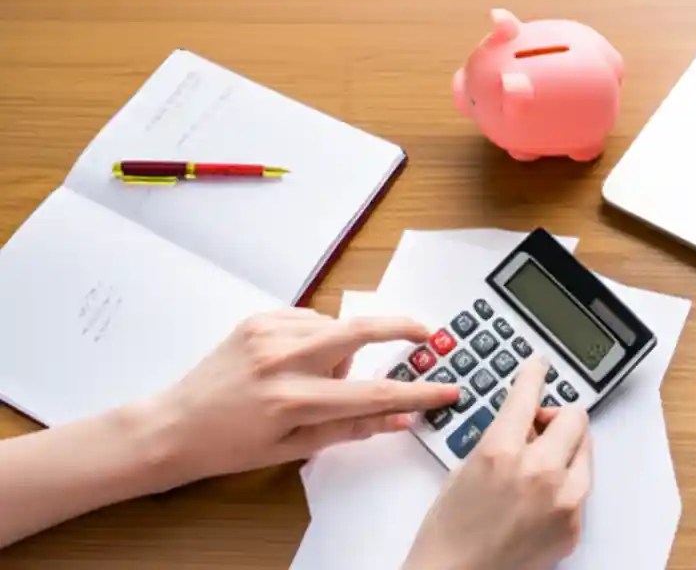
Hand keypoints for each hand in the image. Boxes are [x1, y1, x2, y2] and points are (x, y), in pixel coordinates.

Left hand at [142, 308, 459, 485]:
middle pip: (360, 333)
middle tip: (426, 333)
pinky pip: (310, 319)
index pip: (371, 394)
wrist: (175, 425)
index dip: (417, 393)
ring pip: (335, 327)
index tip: (447, 389)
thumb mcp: (294, 448)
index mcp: (293, 401)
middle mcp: (282, 361)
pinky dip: (317, 336)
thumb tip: (400, 418)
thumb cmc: (232, 446)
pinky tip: (297, 360)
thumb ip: (351, 428)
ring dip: (343, 346)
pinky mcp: (258, 319)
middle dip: (400, 328)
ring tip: (319, 376)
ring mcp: (268, 334)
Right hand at [405, 357, 592, 569]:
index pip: (529, 393)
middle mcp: (540, 473)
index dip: (535, 375)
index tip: (539, 368)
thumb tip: (525, 422)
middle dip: (556, 416)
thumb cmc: (449, 531)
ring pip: (585, 451)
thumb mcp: (465, 467)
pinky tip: (539, 498)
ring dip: (566, 449)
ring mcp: (563, 502)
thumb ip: (501, 437)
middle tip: (540, 424)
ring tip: (541, 463)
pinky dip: (565, 485)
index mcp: (503, 451)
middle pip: (574, 417)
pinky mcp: (574, 526)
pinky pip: (581, 488)